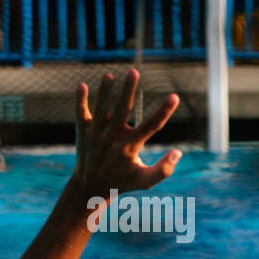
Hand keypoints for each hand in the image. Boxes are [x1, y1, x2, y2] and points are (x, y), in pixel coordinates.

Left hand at [71, 69, 181, 195]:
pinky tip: (82, 85)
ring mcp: (96, 133)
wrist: (90, 186)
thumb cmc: (123, 182)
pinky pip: (81, 112)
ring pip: (101, 107)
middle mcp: (113, 137)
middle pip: (122, 109)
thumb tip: (178, 152)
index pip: (151, 126)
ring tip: (109, 75)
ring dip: (105, 91)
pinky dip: (80, 99)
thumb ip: (164, 169)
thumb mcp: (146, 181)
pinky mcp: (83, 131)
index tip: (174, 97)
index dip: (164, 111)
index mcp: (130, 147)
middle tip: (134, 71)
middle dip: (128, 90)